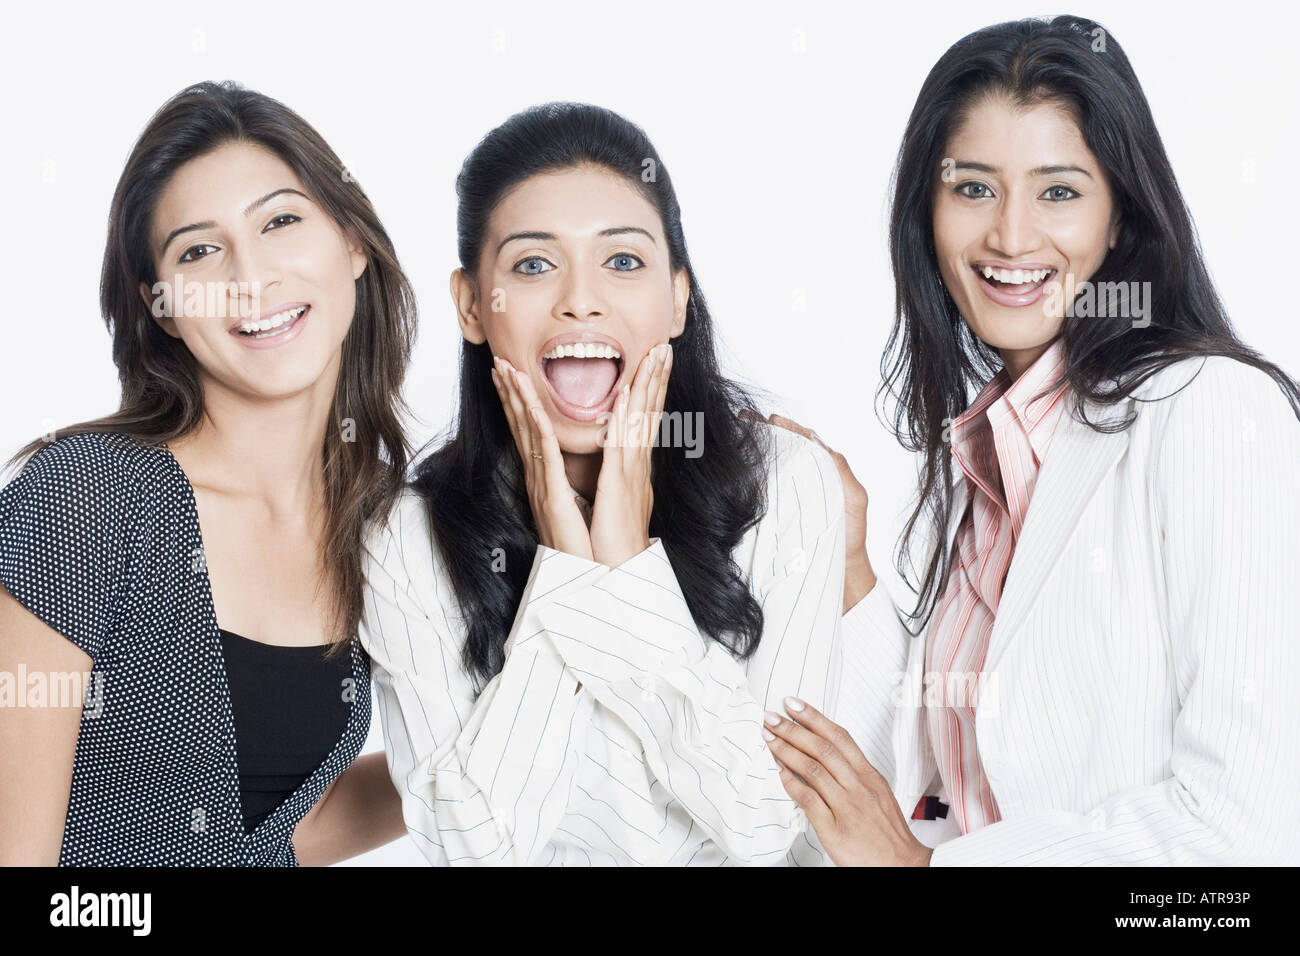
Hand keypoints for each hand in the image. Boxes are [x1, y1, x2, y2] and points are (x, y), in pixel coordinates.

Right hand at [491, 356, 592, 560]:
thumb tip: (564, 468)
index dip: (518, 402)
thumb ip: (565, 484)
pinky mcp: (551, 494)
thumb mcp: (573, 505)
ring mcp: (542, 485)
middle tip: (498, 362)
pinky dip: (539, 427)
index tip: (511, 375)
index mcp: (546, 478)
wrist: (586, 576)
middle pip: (520, 426)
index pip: (529, 432)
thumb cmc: (584, 544)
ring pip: (528, 433)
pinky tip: (532, 407)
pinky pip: (545, 455)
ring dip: (517, 400)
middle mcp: (539, 478)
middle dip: (509, 392)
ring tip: (507, 372)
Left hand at [589, 342, 671, 567]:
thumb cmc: (613, 545)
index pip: (644, 423)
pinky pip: (622, 446)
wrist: (620, 577)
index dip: (651, 392)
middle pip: (649, 416)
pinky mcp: (620, 487)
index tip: (655, 363)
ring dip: (647, 387)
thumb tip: (618, 463)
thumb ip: (617, 480)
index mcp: (633, 472)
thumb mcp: (615, 505)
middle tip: (664, 347)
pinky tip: (629, 394)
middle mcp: (637, 469)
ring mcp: (632, 476)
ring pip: (640, 422)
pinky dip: (626, 418)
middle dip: (656, 380)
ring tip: (655, 356)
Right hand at [747, 412, 875, 610]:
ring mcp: (788, 494)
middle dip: (764, 432)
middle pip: (782, 449)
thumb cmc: (851, 534)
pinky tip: (738, 467)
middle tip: (746, 420)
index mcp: (822, 470)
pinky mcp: (776, 512)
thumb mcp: (854, 498)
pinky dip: (750, 476)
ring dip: (754, 449)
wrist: (841, 570)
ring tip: (737, 434)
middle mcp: (803, 478)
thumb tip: (817, 441)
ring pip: (770, 466)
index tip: (771, 419)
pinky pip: (762, 490)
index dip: (787, 428)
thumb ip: (841, 469)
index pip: (803, 441)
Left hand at [762, 696, 931, 866]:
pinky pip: (809, 800)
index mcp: (869, 776)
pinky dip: (791, 783)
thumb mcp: (877, 793)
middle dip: (793, 729)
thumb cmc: (888, 833)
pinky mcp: (835, 829)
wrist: (900, 865)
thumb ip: (853, 773)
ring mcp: (846, 807)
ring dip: (786, 750)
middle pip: (822, 748)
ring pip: (813, 769)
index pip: (839, 737)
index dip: (814, 718)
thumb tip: (826, 755)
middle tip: (772, 717)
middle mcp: (858, 787)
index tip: (794, 705)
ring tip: (769, 738)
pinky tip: (779, 772)